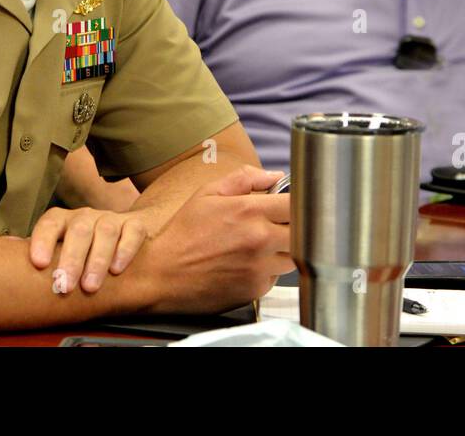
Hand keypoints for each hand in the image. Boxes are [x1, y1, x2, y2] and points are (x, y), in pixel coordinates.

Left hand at [28, 206, 154, 294]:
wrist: (125, 229)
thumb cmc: (83, 244)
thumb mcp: (59, 245)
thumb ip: (36, 247)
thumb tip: (4, 247)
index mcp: (64, 220)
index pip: (51, 223)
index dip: (43, 241)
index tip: (38, 264)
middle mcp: (87, 217)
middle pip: (79, 229)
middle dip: (72, 258)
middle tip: (65, 286)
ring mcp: (112, 219)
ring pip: (106, 231)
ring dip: (97, 260)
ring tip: (90, 286)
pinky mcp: (135, 225)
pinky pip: (132, 232)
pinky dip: (125, 250)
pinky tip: (117, 269)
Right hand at [140, 166, 293, 315]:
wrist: (161, 274)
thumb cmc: (183, 233)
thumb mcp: (207, 194)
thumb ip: (244, 179)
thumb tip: (274, 176)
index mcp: (249, 211)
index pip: (296, 203)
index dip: (297, 201)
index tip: (288, 203)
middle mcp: (259, 240)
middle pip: (303, 232)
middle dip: (295, 226)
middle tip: (278, 224)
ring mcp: (259, 267)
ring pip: (293, 256)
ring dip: (284, 249)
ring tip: (261, 244)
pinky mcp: (255, 290)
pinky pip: (275, 277)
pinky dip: (268, 270)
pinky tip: (247, 263)